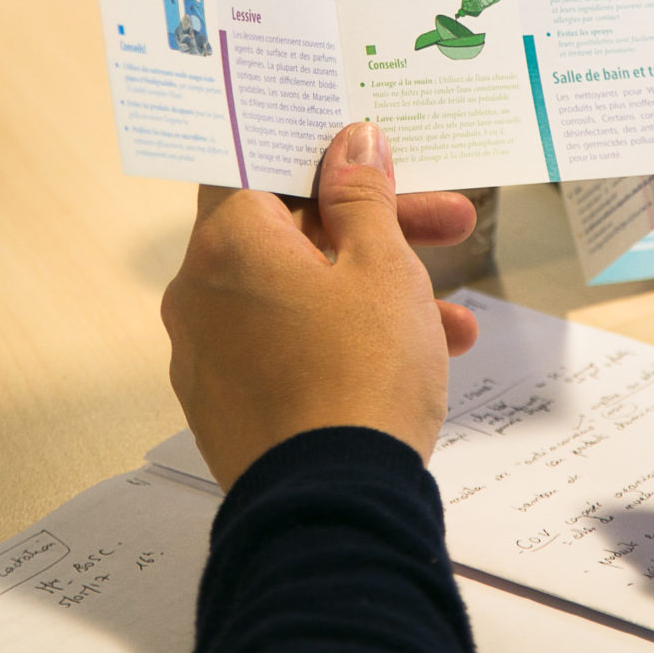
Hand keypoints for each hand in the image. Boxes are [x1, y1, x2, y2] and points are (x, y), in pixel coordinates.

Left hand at [161, 122, 480, 489]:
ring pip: (299, 297)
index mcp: (228, 243)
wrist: (333, 507)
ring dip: (374, 292)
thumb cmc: (359, 376)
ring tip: (452, 316)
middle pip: (290, 233)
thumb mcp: (382, 268)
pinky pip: (289, 351)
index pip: (256, 168)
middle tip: (445, 220)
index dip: (315, 157)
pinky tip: (422, 359)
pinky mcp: (229, 407)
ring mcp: (210, 355)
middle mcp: (201, 293)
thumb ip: (365, 197)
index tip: (366, 156)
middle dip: (375, 227)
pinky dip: (345, 342)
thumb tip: (350, 145)